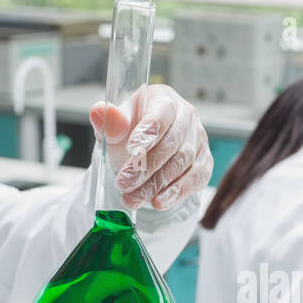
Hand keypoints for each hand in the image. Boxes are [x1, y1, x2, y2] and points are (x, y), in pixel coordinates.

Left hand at [90, 83, 212, 209]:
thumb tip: (98, 112)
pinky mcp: (204, 163)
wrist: (145, 151)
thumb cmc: (131, 132)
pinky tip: (157, 202)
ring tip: (132, 198)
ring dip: (155, 184)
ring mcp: (198, 141)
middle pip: (171, 144)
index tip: (131, 151)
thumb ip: (109, 120)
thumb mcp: (115, 126)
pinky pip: (195, 179)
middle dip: (145, 168)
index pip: (159, 116)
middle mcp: (187, 118)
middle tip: (123, 184)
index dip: (147, 134)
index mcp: (164, 100)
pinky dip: (176, 193)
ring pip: (181, 164)